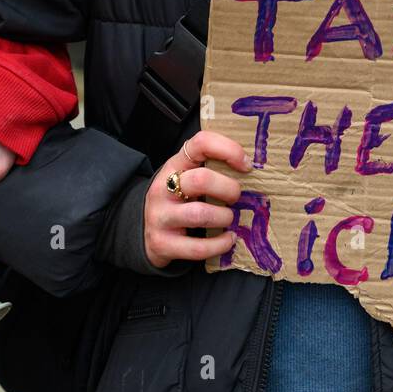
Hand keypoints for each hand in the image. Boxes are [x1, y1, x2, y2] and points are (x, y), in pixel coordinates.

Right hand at [144, 129, 252, 268]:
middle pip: (201, 179)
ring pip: (200, 214)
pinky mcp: (162, 244)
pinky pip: (197, 247)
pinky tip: (229, 239)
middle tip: (236, 197)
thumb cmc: (176, 200)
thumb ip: (210, 168)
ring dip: (224, 217)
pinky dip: (220, 244)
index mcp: (174, 165)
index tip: (245, 165)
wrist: (141, 231)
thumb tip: (251, 168)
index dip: (228, 150)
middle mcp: (163, 189)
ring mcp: (160, 217)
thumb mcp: (186, 177)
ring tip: (230, 218)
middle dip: (229, 189)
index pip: (200, 143)